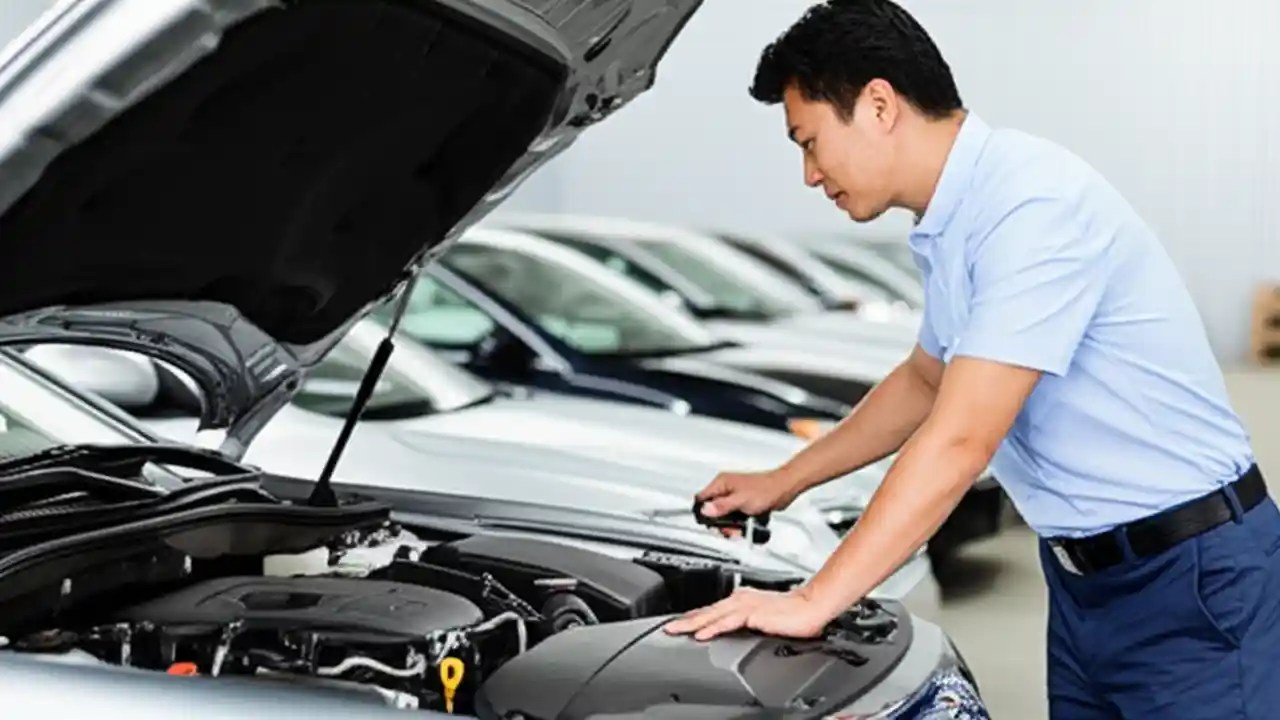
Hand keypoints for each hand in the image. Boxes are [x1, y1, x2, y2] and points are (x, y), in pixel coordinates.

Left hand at [662, 586, 832, 640]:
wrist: (812, 607)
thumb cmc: (793, 613)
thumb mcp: (762, 617)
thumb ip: (746, 621)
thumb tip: (733, 630)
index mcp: (741, 599)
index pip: (711, 609)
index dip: (693, 617)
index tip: (677, 624)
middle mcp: (740, 599)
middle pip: (706, 611)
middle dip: (685, 620)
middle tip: (667, 628)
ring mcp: (745, 605)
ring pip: (712, 615)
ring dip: (692, 623)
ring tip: (676, 631)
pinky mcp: (753, 614)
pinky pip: (728, 622)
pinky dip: (713, 627)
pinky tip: (702, 634)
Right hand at [697, 469, 802, 519]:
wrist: (783, 489)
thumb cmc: (766, 490)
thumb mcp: (740, 500)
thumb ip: (721, 506)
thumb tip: (705, 511)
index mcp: (722, 483)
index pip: (702, 498)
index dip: (703, 512)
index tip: (710, 523)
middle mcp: (726, 488)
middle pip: (712, 509)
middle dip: (720, 522)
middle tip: (729, 528)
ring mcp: (735, 495)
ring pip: (724, 515)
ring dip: (731, 524)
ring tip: (739, 529)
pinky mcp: (743, 502)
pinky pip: (735, 516)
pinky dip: (739, 522)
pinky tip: (745, 525)